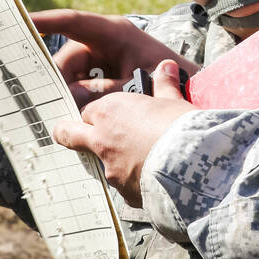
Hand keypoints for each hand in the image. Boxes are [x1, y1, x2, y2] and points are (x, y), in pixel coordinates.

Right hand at [34, 8, 199, 107]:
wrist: (195, 91)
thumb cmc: (171, 80)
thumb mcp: (135, 84)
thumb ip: (103, 91)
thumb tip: (72, 100)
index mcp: (114, 32)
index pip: (72, 21)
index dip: (46, 21)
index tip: (22, 21)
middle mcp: (106, 40)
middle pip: (69, 58)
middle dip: (61, 81)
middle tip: (57, 104)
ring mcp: (105, 56)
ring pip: (74, 74)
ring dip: (71, 93)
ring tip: (72, 114)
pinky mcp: (106, 73)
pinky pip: (84, 83)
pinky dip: (80, 98)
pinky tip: (78, 114)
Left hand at [53, 60, 195, 205]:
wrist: (191, 164)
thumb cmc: (181, 128)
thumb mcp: (174, 101)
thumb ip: (165, 85)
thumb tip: (166, 67)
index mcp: (111, 111)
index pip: (90, 110)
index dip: (100, 113)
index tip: (112, 115)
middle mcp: (103, 138)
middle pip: (69, 134)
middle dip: (67, 132)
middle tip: (71, 132)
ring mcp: (110, 167)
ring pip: (101, 162)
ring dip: (115, 160)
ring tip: (143, 160)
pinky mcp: (123, 191)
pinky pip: (124, 184)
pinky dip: (136, 181)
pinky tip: (155, 179)